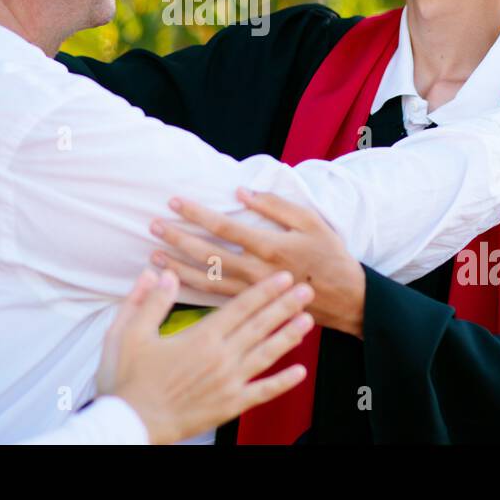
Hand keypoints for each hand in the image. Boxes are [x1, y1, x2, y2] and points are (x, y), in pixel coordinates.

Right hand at [94, 267, 314, 444]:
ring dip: (289, 336)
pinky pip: (263, 392)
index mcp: (201, 337)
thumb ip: (148, 301)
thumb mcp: (128, 333)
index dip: (264, 290)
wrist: (131, 425)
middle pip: (260, 326)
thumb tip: (163, 274)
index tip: (283, 277)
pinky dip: (283, 382)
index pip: (241, 307)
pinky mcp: (230, 406)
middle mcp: (221, 357)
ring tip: (309, 321)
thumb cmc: (127, 380)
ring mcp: (229, 383)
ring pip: (267, 354)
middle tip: (308, 289)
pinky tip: (300, 372)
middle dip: (286, 306)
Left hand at [149, 188, 366, 337]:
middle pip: (208, 255)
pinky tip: (175, 283)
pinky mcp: (252, 307)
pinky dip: (192, 292)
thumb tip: (242, 191)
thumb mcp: (311, 221)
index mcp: (270, 246)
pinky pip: (216, 300)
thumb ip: (275, 205)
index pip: (224, 228)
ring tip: (154, 255)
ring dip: (177, 268)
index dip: (197, 214)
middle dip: (178, 239)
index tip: (174, 202)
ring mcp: (252, 293)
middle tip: (153, 226)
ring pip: (206, 281)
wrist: (346, 298)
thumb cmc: (329, 254)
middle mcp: (256, 271)